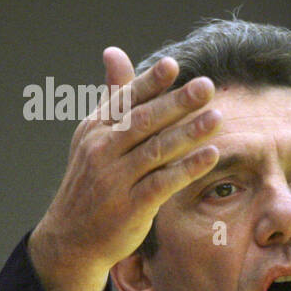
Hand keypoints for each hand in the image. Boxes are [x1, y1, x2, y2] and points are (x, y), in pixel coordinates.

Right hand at [29, 49, 222, 290]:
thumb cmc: (93, 180)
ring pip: (156, 150)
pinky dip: (187, 168)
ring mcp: (115, 178)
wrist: (72, 238)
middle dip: (176, 102)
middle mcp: (102, 149)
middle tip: (206, 85)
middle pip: (144, 121)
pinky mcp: (130, 205)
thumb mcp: (95, 136)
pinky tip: (210, 156)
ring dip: (188, 132)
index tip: (174, 64)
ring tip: (217, 116)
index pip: (125, 100)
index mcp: (95, 128)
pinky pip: (163, 182)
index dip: (149, 82)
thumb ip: (114, 97)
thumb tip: (114, 52)